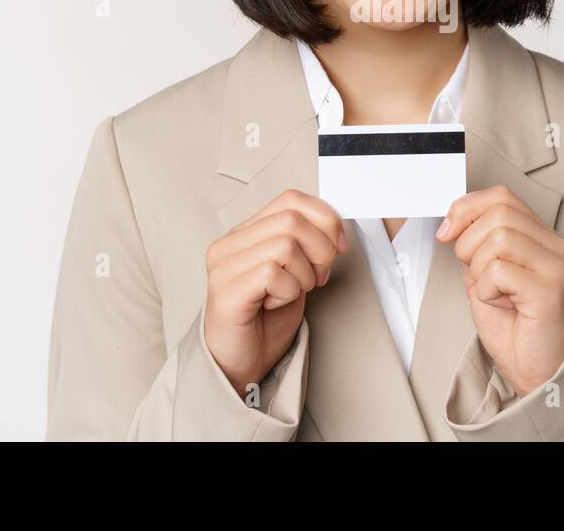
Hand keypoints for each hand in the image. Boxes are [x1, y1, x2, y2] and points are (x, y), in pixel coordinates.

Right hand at [203, 189, 348, 399]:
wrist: (238, 364)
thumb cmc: (264, 321)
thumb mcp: (294, 273)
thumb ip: (306, 246)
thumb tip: (335, 227)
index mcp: (245, 233)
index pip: (291, 199)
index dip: (325, 219)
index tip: (340, 247)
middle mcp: (229, 244)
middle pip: (292, 219)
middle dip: (321, 249)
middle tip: (318, 278)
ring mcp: (223, 266)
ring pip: (285, 245)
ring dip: (304, 274)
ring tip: (292, 293)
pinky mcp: (225, 291)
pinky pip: (272, 274)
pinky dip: (288, 292)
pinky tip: (275, 304)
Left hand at [436, 184, 563, 397]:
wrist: (536, 372)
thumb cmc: (514, 327)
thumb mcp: (486, 273)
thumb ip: (477, 243)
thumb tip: (453, 219)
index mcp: (546, 238)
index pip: (503, 197)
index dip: (467, 208)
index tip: (447, 232)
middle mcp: (560, 248)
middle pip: (499, 213)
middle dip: (468, 241)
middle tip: (473, 273)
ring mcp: (559, 268)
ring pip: (498, 238)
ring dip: (478, 267)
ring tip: (491, 291)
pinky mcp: (551, 291)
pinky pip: (499, 271)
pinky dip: (485, 289)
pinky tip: (500, 304)